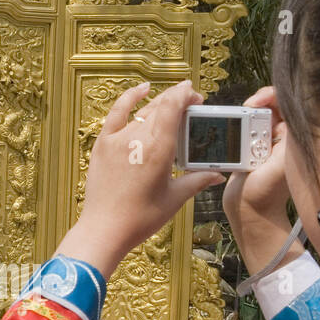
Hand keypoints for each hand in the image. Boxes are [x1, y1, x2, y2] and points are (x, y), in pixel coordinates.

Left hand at [54, 80, 222, 278]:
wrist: (104, 230)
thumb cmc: (140, 218)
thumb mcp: (174, 198)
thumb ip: (197, 180)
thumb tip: (217, 175)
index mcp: (158, 148)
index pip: (173, 106)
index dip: (186, 96)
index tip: (196, 97)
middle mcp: (137, 137)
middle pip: (160, 107)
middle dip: (178, 100)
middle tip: (191, 103)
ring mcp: (117, 139)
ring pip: (142, 111)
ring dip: (159, 104)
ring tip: (172, 103)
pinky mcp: (103, 144)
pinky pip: (116, 112)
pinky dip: (130, 98)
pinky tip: (142, 89)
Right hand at [222, 87, 301, 274]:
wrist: (248, 213)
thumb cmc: (267, 193)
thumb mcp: (282, 162)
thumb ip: (288, 136)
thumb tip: (287, 113)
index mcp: (295, 139)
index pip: (290, 106)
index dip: (275, 96)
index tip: (258, 101)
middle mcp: (283, 139)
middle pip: (273, 106)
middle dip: (259, 102)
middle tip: (246, 108)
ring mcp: (266, 144)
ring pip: (258, 115)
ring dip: (246, 113)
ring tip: (238, 118)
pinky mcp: (251, 150)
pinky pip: (245, 128)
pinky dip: (238, 123)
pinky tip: (233, 126)